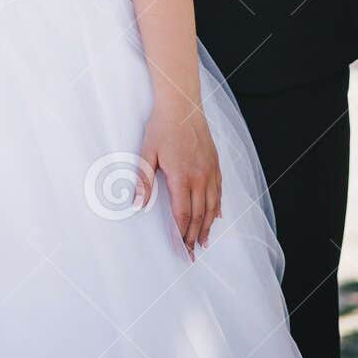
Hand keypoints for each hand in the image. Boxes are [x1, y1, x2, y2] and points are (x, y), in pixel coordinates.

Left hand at [134, 98, 222, 258]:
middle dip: (194, 236)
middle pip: (199, 214)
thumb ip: (143, 180)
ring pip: (212, 206)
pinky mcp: (215, 163)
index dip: (181, 235)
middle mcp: (200, 177)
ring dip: (208, 225)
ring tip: (203, 240)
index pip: (182, 214)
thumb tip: (138, 205)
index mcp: (182, 177)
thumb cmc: (162, 127)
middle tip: (191, 253)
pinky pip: (219, 191)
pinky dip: (218, 207)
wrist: (182, 104)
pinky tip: (217, 216)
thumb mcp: (146, 152)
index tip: (180, 249)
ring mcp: (210, 170)